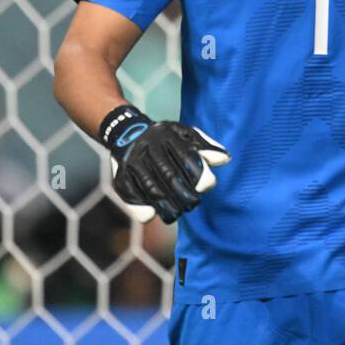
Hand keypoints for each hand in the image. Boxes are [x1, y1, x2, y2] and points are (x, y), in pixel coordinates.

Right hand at [99, 106, 230, 222]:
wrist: (127, 131)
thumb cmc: (165, 138)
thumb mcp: (186, 134)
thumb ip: (205, 147)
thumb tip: (225, 159)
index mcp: (168, 135)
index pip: (187, 157)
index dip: (198, 175)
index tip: (205, 187)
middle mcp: (148, 146)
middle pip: (169, 176)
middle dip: (184, 195)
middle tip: (192, 204)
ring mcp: (132, 160)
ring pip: (150, 188)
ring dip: (165, 205)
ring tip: (176, 213)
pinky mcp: (119, 174)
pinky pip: (130, 194)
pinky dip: (140, 206)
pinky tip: (152, 213)